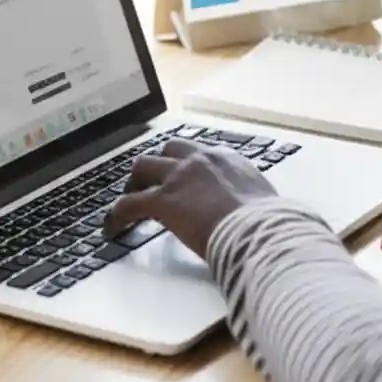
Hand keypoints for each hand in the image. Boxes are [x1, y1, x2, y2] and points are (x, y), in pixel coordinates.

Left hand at [103, 137, 277, 257]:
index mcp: (227, 158)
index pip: (199, 153)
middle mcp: (201, 160)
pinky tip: (112, 229)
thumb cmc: (269, 223)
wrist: (260, 231)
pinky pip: (128, 204)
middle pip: (168, 149)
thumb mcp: (262, 200)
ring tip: (130, 198)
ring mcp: (179, 177)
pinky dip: (117, 216)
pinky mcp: (162, 200)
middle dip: (158, 164)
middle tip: (151, 182)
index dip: (187, 165)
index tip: (183, 176)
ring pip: (143, 166)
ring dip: (135, 181)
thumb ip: (250, 199)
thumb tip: (252, 212)